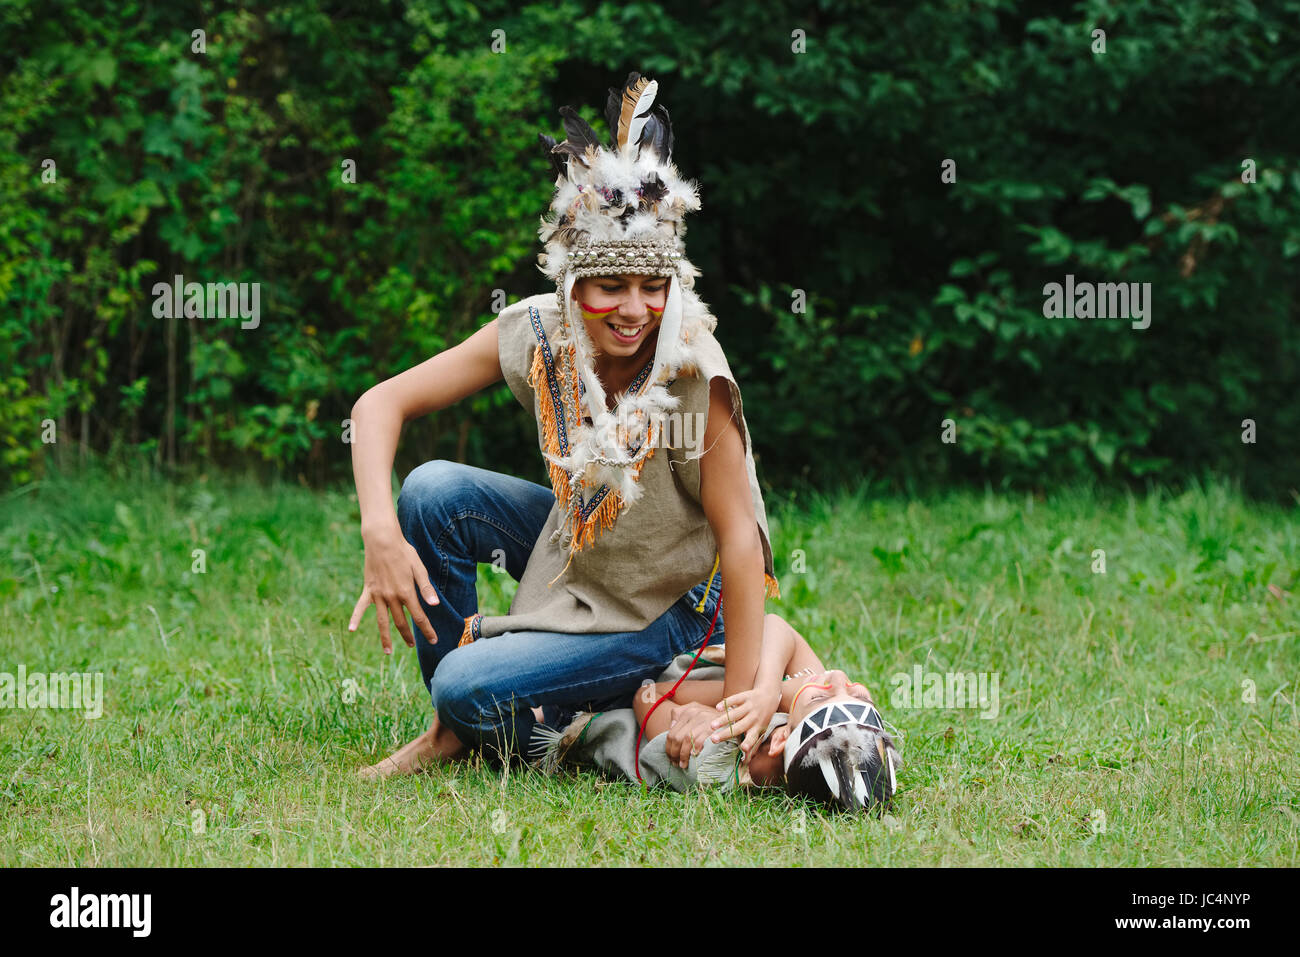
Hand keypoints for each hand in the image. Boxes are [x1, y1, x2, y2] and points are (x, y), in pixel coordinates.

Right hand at [347, 523, 439, 654]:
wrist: (382, 540)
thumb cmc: (404, 552)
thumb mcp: (419, 568)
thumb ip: (426, 588)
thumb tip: (434, 605)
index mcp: (406, 592)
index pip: (419, 617)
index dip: (427, 630)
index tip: (434, 640)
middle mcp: (392, 597)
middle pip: (401, 622)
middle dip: (408, 635)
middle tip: (412, 645)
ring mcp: (378, 595)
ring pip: (382, 621)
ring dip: (385, 637)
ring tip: (387, 652)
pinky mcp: (368, 590)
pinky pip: (360, 607)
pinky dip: (355, 618)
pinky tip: (351, 630)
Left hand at [665, 701, 720, 769]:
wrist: (734, 715)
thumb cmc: (712, 718)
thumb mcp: (695, 712)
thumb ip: (681, 716)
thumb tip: (670, 726)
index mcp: (688, 710)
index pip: (672, 732)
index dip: (669, 747)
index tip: (671, 758)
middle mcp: (694, 712)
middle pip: (677, 737)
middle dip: (674, 753)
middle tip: (676, 763)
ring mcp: (704, 719)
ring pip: (686, 739)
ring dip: (683, 754)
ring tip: (683, 764)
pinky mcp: (713, 727)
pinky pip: (699, 740)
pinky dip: (694, 749)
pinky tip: (693, 756)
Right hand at [711, 684, 781, 762]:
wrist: (769, 696)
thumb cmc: (762, 718)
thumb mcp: (761, 730)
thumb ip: (753, 744)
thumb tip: (746, 762)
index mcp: (757, 728)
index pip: (752, 738)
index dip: (748, 743)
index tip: (743, 748)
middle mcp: (753, 718)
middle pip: (739, 727)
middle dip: (726, 734)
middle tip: (713, 739)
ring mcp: (749, 707)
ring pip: (735, 714)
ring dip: (723, 720)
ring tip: (711, 726)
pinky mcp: (745, 696)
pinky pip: (735, 699)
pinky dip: (726, 703)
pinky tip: (717, 708)